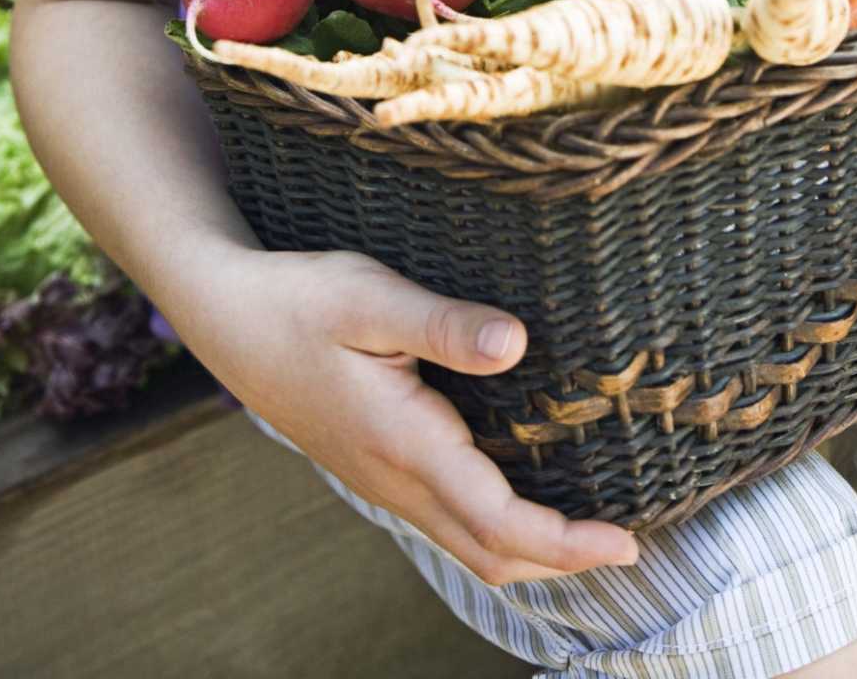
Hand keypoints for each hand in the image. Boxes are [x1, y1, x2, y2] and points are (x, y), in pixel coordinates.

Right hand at [175, 242, 640, 583]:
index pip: (498, 520)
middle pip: (490, 552)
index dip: (567, 541)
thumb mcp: (371, 296)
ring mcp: (382, 479)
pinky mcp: (376, 466)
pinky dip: (496, 527)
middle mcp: (395, 478)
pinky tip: (521, 493)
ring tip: (591, 529)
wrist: (227, 318)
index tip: (625, 543)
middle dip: (562, 560)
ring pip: (467, 543)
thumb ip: (444, 324)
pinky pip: (447, 519)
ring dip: (530, 550)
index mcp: (403, 444)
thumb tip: (516, 344)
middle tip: (629, 545)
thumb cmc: (298, 300)